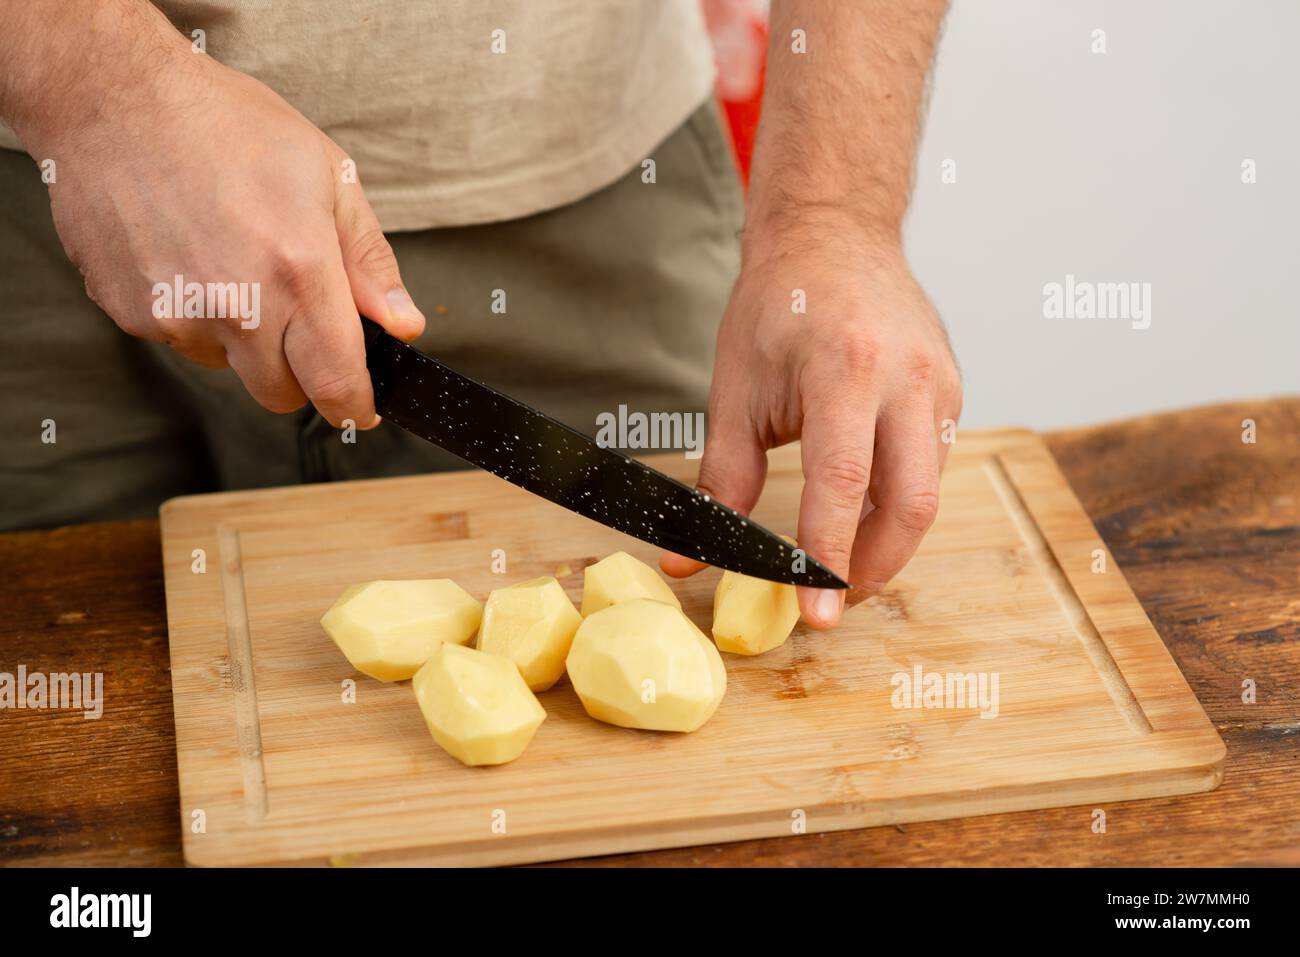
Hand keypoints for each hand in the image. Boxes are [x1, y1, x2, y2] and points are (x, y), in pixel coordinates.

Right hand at [31, 43, 422, 426]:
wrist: (115, 98)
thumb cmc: (227, 126)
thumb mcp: (329, 177)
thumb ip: (371, 264)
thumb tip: (403, 327)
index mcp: (298, 272)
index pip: (336, 382)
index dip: (355, 403)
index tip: (361, 404)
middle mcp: (237, 305)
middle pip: (282, 393)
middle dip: (300, 370)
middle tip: (297, 314)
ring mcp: (178, 315)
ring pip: (230, 368)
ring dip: (245, 341)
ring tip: (235, 263)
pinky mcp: (132, 313)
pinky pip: (182, 340)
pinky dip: (196, 317)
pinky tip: (192, 257)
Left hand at [661, 226, 961, 627]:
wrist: (835, 234)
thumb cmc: (778, 305)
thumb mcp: (736, 388)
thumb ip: (719, 479)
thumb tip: (689, 556)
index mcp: (846, 369)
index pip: (843, 484)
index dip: (827, 557)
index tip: (814, 614)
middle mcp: (907, 378)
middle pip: (910, 505)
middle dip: (871, 569)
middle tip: (829, 601)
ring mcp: (940, 384)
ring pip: (927, 494)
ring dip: (886, 543)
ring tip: (838, 564)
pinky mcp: (952, 392)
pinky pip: (931, 467)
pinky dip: (897, 505)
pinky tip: (861, 516)